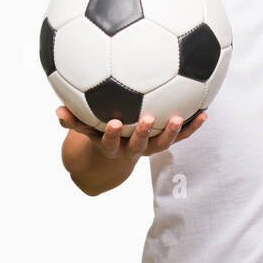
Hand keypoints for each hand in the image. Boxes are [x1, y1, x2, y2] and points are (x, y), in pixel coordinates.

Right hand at [56, 105, 206, 160]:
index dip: (113, 135)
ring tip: (181, 117)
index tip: (114, 123)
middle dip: (144, 134)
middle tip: (149, 118)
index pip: (111, 143)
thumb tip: (57, 112)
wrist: (119, 150)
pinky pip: (181, 136)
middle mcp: (133, 149)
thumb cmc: (99, 131)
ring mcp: (151, 146)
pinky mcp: (166, 141)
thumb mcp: (85, 128)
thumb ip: (72, 120)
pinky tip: (205, 112)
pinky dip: (192, 126)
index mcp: (113, 146)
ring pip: (163, 143)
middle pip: (140, 146)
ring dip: (173, 131)